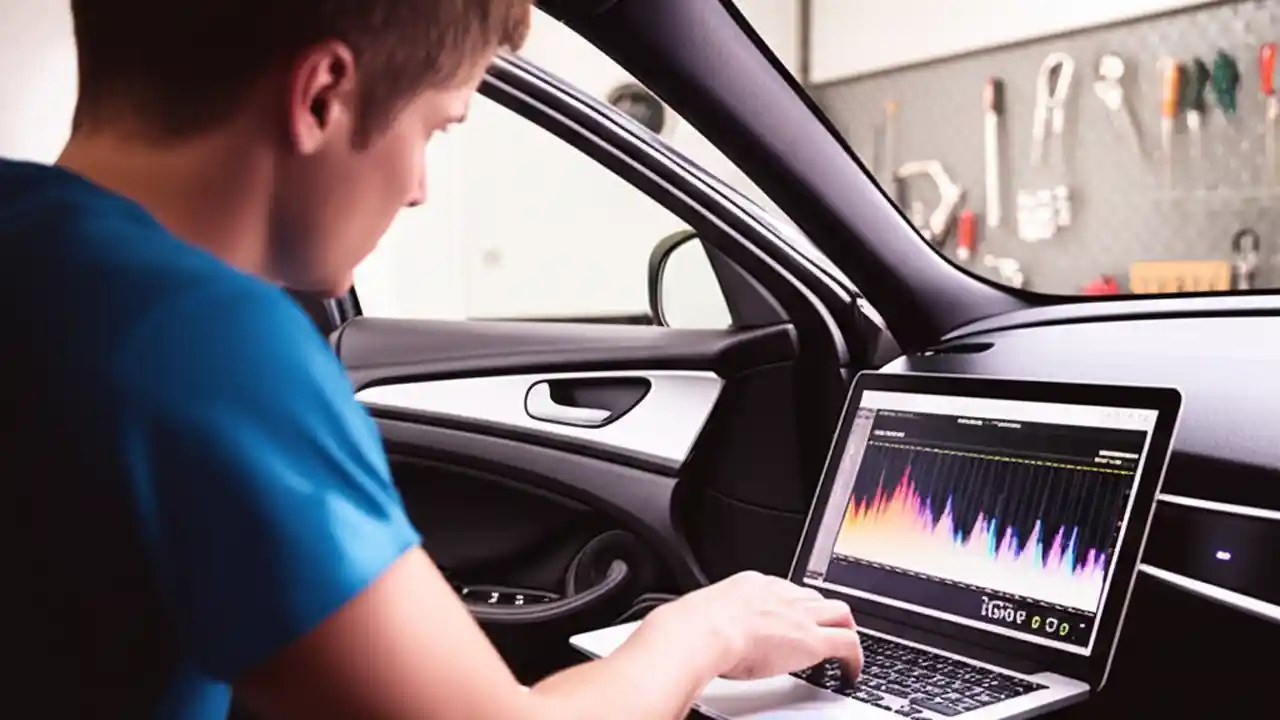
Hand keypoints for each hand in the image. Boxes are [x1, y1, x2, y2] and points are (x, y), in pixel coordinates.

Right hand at [639, 571, 862, 680]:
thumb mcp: (704, 615)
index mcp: (753, 584)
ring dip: (843, 629)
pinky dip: (855, 658)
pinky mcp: (812, 640)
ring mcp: (798, 614)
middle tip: (825, 631)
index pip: (785, 589)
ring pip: (839, 612)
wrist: (699, 632)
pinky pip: (848, 644)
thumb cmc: (693, 628)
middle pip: (816, 596)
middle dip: (824, 613)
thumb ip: (712, 620)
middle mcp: (780, 593)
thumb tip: (698, 633)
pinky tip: (852, 672)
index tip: (791, 619)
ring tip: (843, 650)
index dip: (794, 606)